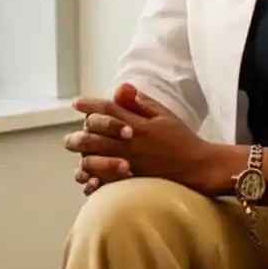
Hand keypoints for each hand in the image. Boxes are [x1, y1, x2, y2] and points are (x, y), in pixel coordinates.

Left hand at [66, 83, 241, 195]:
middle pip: (94, 136)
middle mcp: (130, 143)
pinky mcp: (132, 181)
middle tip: (69, 138)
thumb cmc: (181, 139)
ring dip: (82, 156)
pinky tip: (88, 177)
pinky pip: (106, 181)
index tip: (76, 103)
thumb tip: (120, 87)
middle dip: (78, 135)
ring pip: (95, 159)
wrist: (198, 167)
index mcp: (137, 124)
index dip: (89, 104)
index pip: (107, 109)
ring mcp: (130, 164)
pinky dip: (93, 179)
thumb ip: (139, 102)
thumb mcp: (163, 115)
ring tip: (76, 158)